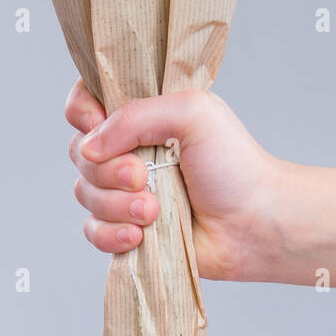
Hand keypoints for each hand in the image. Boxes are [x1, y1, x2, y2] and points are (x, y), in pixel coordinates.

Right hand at [65, 81, 282, 280]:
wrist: (254, 223)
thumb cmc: (233, 164)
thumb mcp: (191, 113)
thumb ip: (134, 116)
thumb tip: (90, 146)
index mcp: (141, 115)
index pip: (84, 101)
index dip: (81, 114)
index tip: (97, 125)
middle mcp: (127, 150)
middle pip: (80, 152)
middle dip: (108, 169)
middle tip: (144, 176)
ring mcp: (124, 191)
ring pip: (84, 193)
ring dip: (117, 205)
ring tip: (155, 211)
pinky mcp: (127, 228)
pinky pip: (92, 231)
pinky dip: (111, 234)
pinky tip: (140, 235)